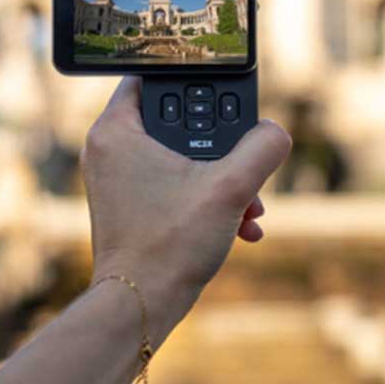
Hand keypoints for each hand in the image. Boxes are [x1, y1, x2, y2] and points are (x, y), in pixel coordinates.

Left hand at [80, 76, 291, 343]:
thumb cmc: (170, 244)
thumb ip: (262, 148)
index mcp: (116, 130)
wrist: (142, 308)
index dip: (197, 83)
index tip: (226, 101)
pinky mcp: (130, 206)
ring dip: (222, 178)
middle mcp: (109, 149)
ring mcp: (118, 179)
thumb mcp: (230, 187)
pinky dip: (206, 198)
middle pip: (178, 121)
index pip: (155, 75)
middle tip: (246, 163)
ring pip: (182, 158)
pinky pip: (175, 185)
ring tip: (248, 204)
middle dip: (223, 147)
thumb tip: (275, 132)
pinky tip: (238, 224)